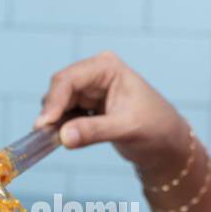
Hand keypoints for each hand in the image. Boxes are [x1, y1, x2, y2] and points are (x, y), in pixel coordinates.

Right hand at [36, 50, 188, 175]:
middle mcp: (95, 73)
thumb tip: (63, 137)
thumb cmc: (156, 129)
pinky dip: (61, 126)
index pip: (69, 80)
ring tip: (54, 140)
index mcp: (107, 67)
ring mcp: (90, 89)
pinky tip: (64, 138)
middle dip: (51, 111)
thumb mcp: (125, 129)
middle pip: (60, 89)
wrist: (167, 144)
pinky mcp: (88, 106)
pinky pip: (65, 114)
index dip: (53, 102)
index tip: (44, 125)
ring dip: (55, 120)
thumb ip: (93, 131)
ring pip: (59, 102)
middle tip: (43, 136)